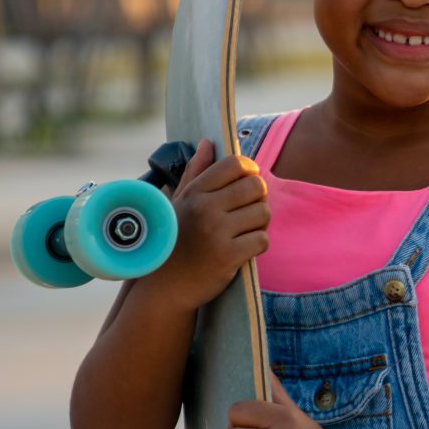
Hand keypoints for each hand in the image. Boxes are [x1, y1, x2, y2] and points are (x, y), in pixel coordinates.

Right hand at [136, 139, 268, 312]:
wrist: (164, 286)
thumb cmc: (173, 240)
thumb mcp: (178, 202)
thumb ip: (196, 172)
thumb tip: (207, 142)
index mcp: (195, 192)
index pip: (235, 164)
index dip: (249, 170)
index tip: (246, 183)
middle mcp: (206, 208)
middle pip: (256, 186)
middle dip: (258, 197)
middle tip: (248, 210)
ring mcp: (217, 232)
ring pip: (263, 213)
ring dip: (260, 222)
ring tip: (244, 230)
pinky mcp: (229, 256)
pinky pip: (262, 240)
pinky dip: (257, 244)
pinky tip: (243, 249)